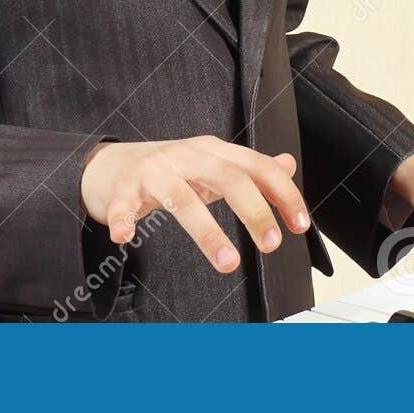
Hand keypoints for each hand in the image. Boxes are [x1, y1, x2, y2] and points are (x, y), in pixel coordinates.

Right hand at [80, 136, 311, 272]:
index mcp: (214, 151)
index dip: (283, 194)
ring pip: (182, 198)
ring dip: (207, 232)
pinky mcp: (123, 187)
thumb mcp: (213, 163)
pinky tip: (124, 237)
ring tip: (227, 262)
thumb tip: (287, 164)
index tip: (300, 225)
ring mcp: (155, 170)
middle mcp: (187, 156)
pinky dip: (124, 218)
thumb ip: (250, 167)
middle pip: (228, 178)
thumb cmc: (170, 169)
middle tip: (272, 245)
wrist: (113, 164)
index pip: (257, 167)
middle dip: (254, 211)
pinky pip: (123, 203)